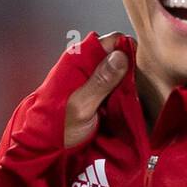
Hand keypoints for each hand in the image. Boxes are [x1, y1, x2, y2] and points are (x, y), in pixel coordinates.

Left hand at [64, 32, 130, 147]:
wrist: (47, 145)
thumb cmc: (59, 126)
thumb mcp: (82, 104)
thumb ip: (100, 81)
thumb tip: (120, 56)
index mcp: (79, 59)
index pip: (113, 40)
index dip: (129, 49)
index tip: (138, 69)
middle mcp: (88, 65)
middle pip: (120, 56)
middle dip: (132, 69)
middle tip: (137, 89)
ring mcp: (94, 79)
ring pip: (122, 73)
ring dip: (130, 84)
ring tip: (134, 100)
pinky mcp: (99, 94)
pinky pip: (118, 87)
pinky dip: (126, 95)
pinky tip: (128, 106)